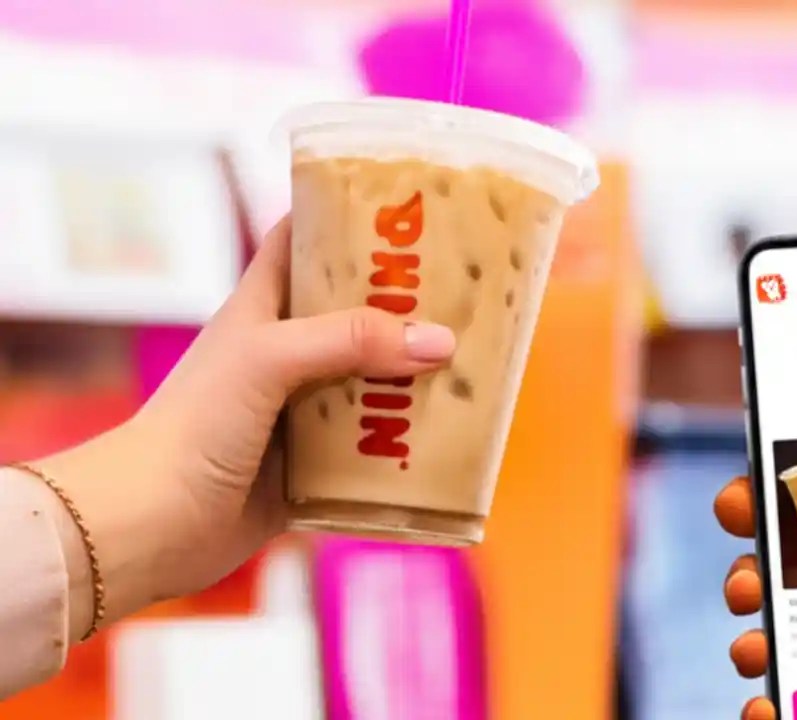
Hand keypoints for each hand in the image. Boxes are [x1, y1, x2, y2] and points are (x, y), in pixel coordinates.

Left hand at [38, 216, 455, 638]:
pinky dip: (406, 444)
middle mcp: (288, 354)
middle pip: (357, 313)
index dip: (347, 216)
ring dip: (416, 379)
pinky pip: (373, 449)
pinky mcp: (315, 466)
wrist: (151, 525)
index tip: (406, 208)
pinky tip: (448, 437)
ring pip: (373, 382)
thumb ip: (351, 341)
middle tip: (470, 292)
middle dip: (408, 304)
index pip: (303, 241)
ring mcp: (302, 411)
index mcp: (264, 308)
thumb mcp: (269, 358)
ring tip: (475, 363)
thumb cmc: (194, 424)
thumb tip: (440, 341)